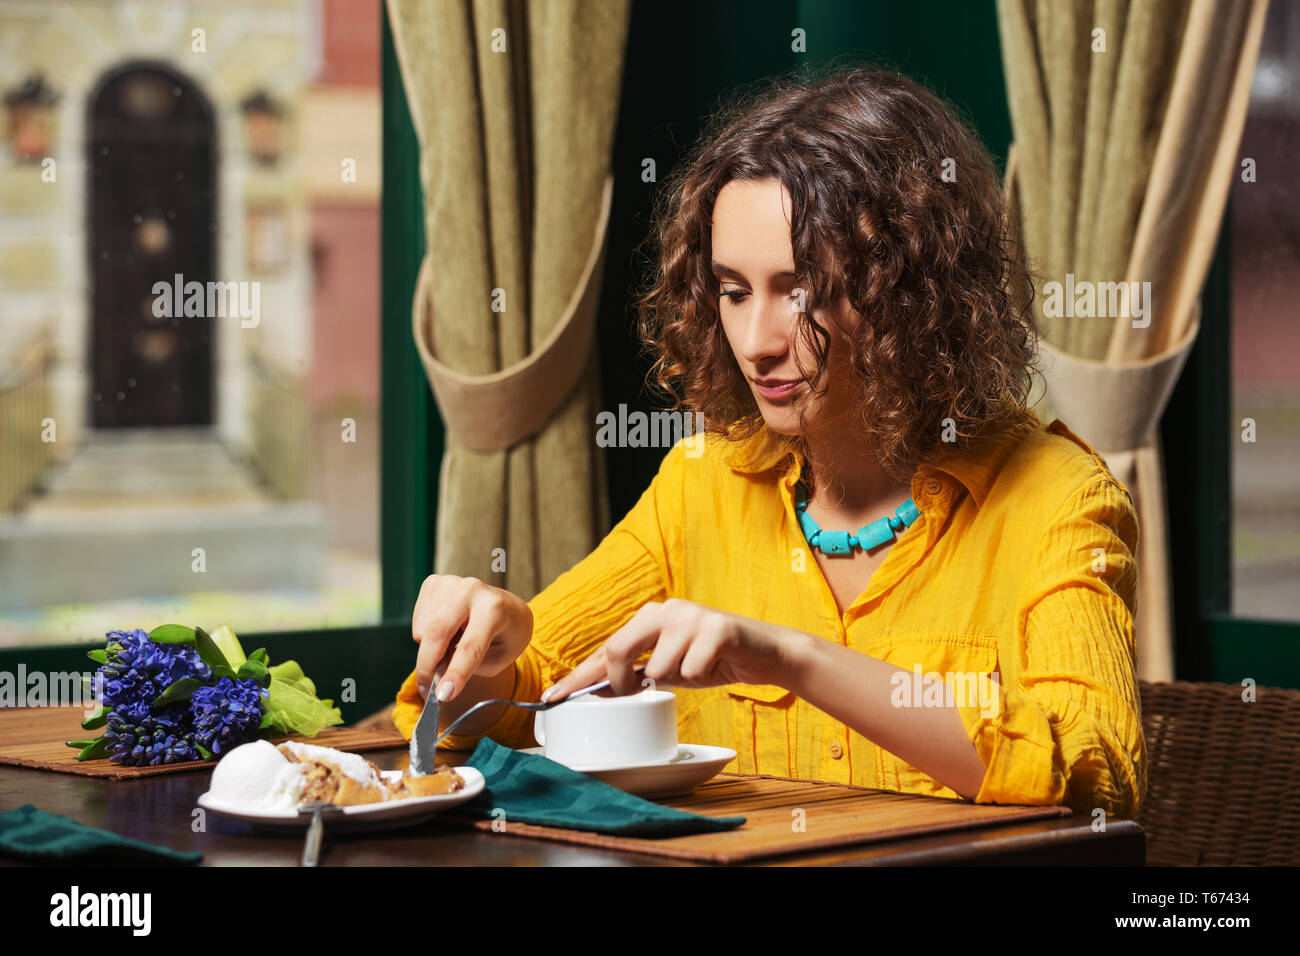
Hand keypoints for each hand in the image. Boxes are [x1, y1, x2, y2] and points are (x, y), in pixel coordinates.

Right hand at [412, 575, 531, 701]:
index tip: (442, 695)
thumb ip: (470, 668)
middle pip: (437, 633)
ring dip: (432, 649)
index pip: (471, 646)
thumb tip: (437, 678)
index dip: (456, 673)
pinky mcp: (434, 583)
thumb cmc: (506, 635)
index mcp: (495, 608)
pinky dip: (427, 635)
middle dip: (427, 667)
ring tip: (454, 646)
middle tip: (428, 691)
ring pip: (423, 631)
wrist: (506, 608)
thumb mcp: (500, 658)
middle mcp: (472, 589)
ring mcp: (450, 583)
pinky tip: (448, 629)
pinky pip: (418, 621)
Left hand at [541, 598, 807, 701]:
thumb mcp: (668, 669)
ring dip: (676, 679)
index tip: (554, 696)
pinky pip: (691, 669)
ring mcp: (691, 616)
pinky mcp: (717, 628)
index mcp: (649, 616)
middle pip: (618, 649)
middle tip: (640, 689)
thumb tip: (598, 692)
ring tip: (696, 668)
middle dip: (624, 680)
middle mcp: (665, 609)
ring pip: (658, 667)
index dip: (578, 675)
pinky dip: (702, 676)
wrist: (764, 653)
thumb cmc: (711, 660)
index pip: (604, 648)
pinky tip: (715, 664)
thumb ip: (636, 674)